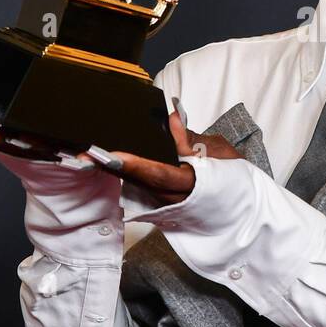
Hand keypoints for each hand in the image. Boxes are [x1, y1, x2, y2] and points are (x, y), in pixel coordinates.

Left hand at [74, 103, 244, 207]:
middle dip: (111, 166)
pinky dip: (123, 173)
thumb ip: (190, 138)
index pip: (158, 174)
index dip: (134, 165)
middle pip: (138, 180)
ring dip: (112, 169)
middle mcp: (176, 200)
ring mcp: (167, 204)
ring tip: (87, 153)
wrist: (242, 208)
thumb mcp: (219, 152)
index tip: (111, 156)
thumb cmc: (234, 177)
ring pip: (136, 184)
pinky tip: (105, 161)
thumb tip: (171, 118)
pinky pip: (140, 185)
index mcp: (193, 186)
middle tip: (83, 152)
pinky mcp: (162, 202)